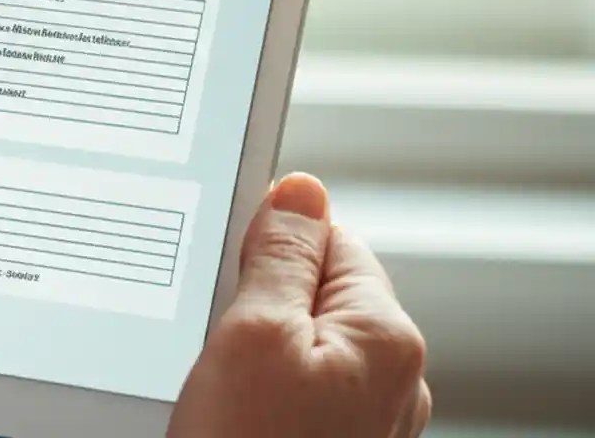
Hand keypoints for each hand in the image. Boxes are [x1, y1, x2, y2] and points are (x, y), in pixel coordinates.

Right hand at [167, 174, 430, 437]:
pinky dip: (253, 394)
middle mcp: (391, 379)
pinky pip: (288, 391)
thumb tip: (300, 192)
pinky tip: (227, 415)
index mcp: (385, 336)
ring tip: (220, 392)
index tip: (223, 271)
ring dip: (249, 357)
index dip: (265, 245)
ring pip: (294, 348)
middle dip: (254, 306)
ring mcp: (363, 418)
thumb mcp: (252, 336)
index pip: (327, 240)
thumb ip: (281, 256)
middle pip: (309, 295)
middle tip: (217, 347)